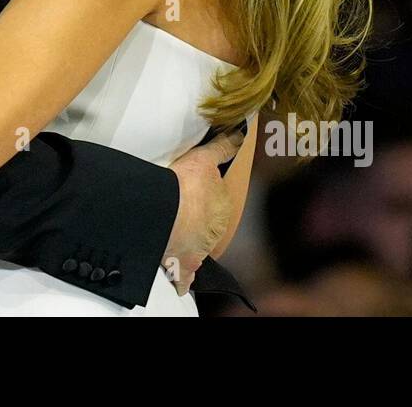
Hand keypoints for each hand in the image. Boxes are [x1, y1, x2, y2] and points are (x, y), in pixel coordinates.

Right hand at [162, 128, 245, 294]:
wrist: (171, 213)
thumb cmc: (188, 185)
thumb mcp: (205, 158)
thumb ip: (223, 146)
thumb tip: (240, 132)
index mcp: (221, 206)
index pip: (217, 202)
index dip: (207, 198)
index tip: (196, 197)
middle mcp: (215, 230)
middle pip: (208, 227)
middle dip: (199, 225)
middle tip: (182, 218)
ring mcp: (201, 249)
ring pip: (198, 250)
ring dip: (190, 248)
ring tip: (176, 241)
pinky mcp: (185, 265)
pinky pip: (186, 276)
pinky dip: (183, 279)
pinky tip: (179, 280)